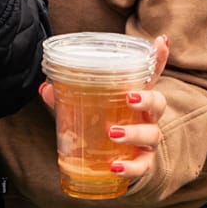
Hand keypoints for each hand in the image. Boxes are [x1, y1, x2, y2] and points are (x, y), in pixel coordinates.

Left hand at [37, 35, 170, 191]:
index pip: (150, 75)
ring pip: (152, 134)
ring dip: (134, 133)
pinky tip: (115, 166)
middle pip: (158, 103)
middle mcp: (147, 117)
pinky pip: (143, 165)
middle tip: (128, 98)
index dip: (158, 57)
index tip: (161, 40)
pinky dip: (130, 167)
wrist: (111, 162)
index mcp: (136, 97)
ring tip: (113, 132)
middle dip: (147, 99)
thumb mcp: (87, 109)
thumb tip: (46, 88)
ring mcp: (147, 140)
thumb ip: (69, 97)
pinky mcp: (143, 162)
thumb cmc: (102, 126)